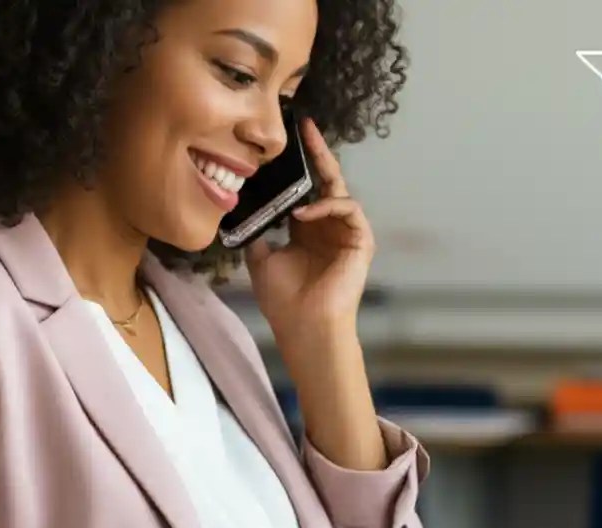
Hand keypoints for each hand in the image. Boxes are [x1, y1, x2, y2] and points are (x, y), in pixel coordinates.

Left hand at [245, 117, 374, 343]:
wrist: (303, 325)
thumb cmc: (283, 299)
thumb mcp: (260, 257)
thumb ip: (257, 230)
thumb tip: (240, 206)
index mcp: (307, 229)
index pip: (305, 188)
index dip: (300, 163)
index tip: (290, 137)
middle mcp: (328, 226)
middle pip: (327, 180)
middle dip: (318, 153)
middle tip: (305, 128)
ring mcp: (346, 232)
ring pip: (339, 192)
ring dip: (319, 185)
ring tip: (296, 191)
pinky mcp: (360, 241)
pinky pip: (348, 209)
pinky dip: (327, 206)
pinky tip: (304, 214)